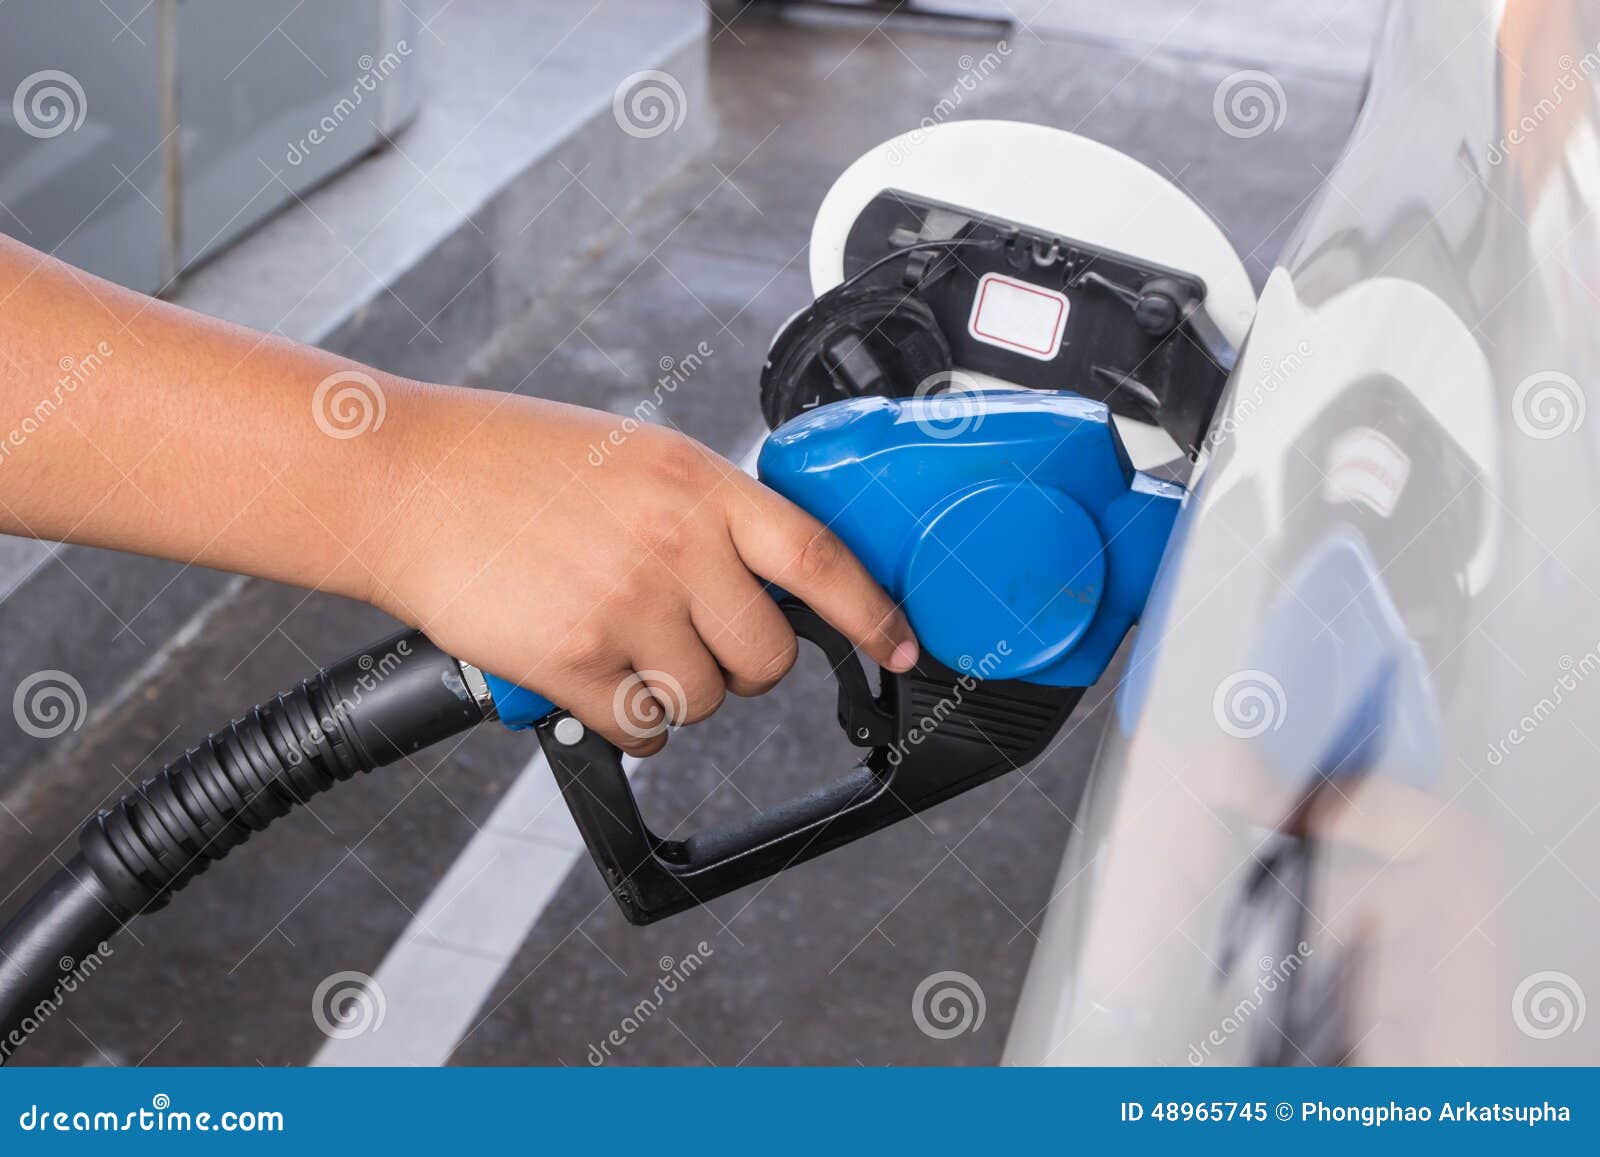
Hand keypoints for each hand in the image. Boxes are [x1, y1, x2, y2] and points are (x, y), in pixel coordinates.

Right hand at [364, 385, 917, 754]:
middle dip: (744, 668)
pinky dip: (628, 725)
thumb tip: (762, 574)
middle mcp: (677, 542)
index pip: (821, 558)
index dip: (874, 613)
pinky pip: (641, 729)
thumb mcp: (633, 455)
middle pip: (768, 656)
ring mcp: (628, 603)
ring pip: (704, 699)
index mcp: (700, 482)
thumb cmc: (508, 462)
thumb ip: (704, 509)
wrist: (402, 481)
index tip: (899, 646)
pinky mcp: (575, 659)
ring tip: (624, 652)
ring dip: (675, 694)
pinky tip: (597, 688)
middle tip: (701, 647)